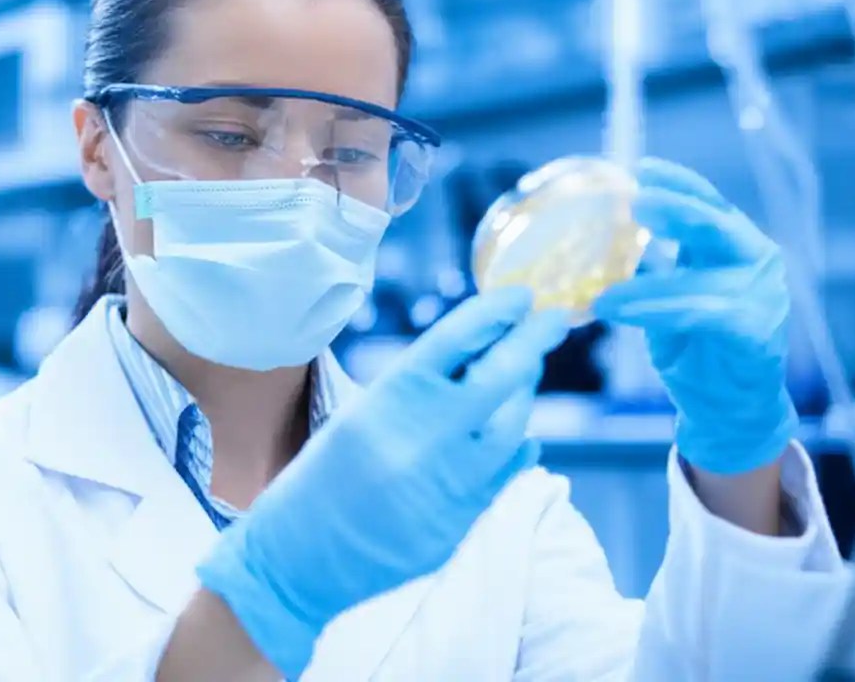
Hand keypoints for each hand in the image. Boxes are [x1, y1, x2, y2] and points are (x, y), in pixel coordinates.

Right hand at [196, 288, 569, 677]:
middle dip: (534, 340)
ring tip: (522, 377)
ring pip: (516, 426)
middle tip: (554, 321)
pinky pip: (507, 473)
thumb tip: (478, 351)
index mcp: (391, 399)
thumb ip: (417, 390)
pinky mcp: (463, 520)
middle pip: (503, 375)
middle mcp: (427, 436)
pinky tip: (519, 437)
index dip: (497, 310)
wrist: (300, 556)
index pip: (458, 337)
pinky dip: (517, 448)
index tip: (521, 297)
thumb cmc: (322, 477)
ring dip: (523, 395)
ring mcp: (451, 481)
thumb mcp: (360, 416)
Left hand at [594, 158, 797, 474]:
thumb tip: (594, 237)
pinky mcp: (754, 332)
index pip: (709, 202)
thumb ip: (647, 267)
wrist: (728, 405)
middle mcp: (753, 262)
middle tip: (634, 201)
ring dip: (646, 285)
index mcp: (733, 245)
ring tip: (602, 292)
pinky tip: (615, 310)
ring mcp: (761, 296)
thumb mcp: (665, 296)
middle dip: (676, 210)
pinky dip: (654, 311)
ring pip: (700, 277)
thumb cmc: (695, 345)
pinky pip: (700, 315)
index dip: (678, 182)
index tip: (641, 168)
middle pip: (716, 223)